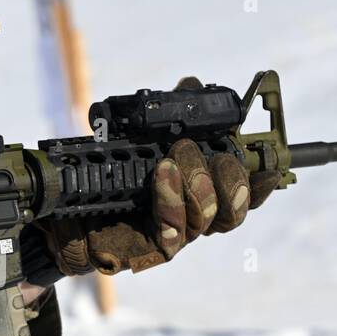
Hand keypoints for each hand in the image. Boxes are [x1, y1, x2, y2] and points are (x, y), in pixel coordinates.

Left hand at [43, 76, 283, 275]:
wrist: (65, 207)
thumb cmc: (107, 173)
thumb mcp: (140, 134)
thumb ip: (171, 111)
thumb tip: (193, 85)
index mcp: (201, 189)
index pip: (246, 193)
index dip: (262, 183)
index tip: (272, 166)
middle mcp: (194, 216)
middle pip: (235, 208)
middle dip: (223, 174)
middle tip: (189, 149)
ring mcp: (175, 235)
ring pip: (210, 219)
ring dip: (194, 185)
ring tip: (166, 164)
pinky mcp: (151, 250)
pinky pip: (175, 234)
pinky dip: (170, 203)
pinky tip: (160, 181)